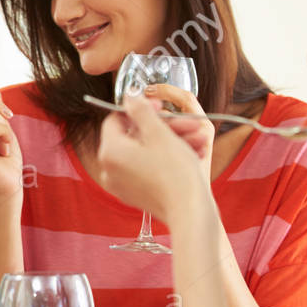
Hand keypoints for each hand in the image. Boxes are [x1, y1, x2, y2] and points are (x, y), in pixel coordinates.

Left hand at [95, 93, 206, 220]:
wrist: (189, 211)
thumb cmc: (175, 172)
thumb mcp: (159, 133)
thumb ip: (140, 110)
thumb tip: (129, 96)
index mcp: (109, 152)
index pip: (116, 119)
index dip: (139, 109)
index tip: (160, 107)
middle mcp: (108, 170)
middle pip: (132, 136)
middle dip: (163, 127)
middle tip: (186, 123)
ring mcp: (120, 184)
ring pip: (143, 152)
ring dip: (170, 141)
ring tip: (197, 138)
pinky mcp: (134, 195)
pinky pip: (146, 168)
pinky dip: (165, 158)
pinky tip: (190, 153)